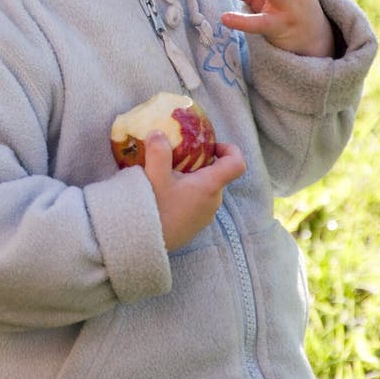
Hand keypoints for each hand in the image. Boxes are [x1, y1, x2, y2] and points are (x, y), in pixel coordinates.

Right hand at [143, 133, 245, 251]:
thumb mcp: (153, 176)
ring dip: (191, 178)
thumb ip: (158, 151)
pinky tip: (164, 194)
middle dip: (201, 162)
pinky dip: (186, 193)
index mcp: (209, 186)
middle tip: (178, 157)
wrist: (143, 245)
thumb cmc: (154, 209)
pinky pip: (197, 202)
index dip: (229, 149)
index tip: (210, 145)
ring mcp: (204, 216)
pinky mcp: (193, 226)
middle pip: (217, 174)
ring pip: (205, 188)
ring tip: (167, 175)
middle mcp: (213, 202)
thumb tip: (158, 133)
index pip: (236, 164)